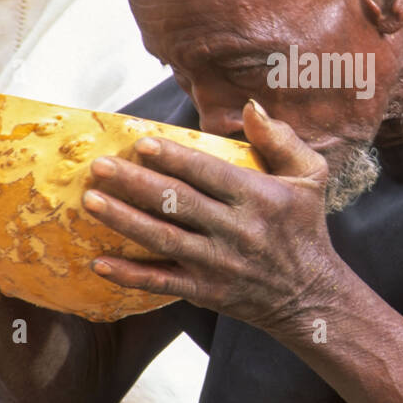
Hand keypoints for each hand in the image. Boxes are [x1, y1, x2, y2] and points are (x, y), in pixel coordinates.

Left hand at [83, 100, 347, 333]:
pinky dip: (130, 275)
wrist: (312, 296)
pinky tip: (99, 262)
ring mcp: (220, 265)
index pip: (210, 173)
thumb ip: (281, 139)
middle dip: (135, 183)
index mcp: (261, 198)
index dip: (174, 157)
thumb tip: (251, 107)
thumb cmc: (306, 227)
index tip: (141, 142)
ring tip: (90, 201)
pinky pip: (162, 284)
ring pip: (164, 240)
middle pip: (179, 203)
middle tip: (99, 166)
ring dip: (124, 220)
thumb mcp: (311, 177)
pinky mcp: (207, 292)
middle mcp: (238, 231)